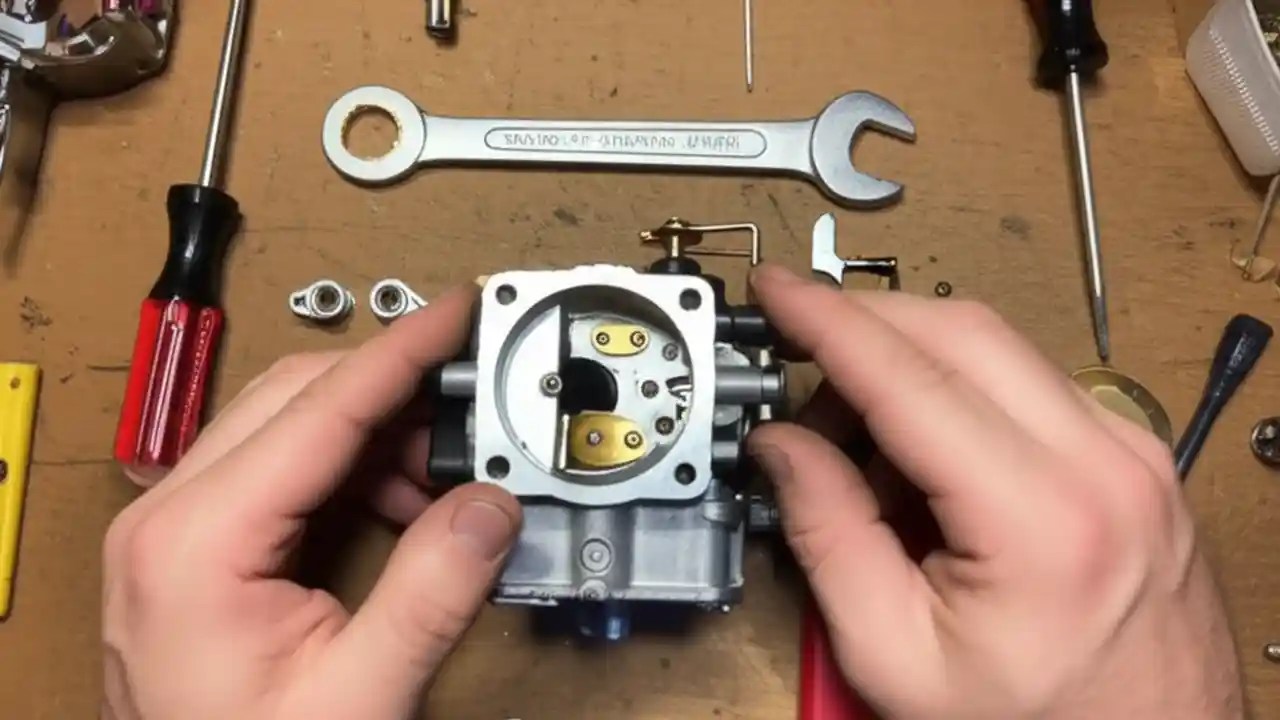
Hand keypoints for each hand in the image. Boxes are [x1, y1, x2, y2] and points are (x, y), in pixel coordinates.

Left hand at [102, 286, 521, 719]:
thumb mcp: (358, 695)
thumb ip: (432, 592)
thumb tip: (490, 504)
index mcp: (193, 542)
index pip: (317, 409)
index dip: (400, 353)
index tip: (457, 313)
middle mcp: (167, 518)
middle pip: (295, 399)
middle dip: (394, 392)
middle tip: (472, 401)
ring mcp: (174, 530)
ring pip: (287, 426)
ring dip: (374, 434)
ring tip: (444, 474)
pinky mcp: (193, 548)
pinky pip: (279, 470)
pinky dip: (348, 471)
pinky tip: (400, 504)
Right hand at [747, 265, 1242, 719]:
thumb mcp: (897, 656)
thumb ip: (828, 537)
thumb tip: (784, 446)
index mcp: (1044, 518)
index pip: (911, 377)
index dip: (829, 321)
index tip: (778, 290)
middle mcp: (1105, 462)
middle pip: (960, 331)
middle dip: (865, 327)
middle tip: (799, 367)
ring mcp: (1129, 449)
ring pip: (995, 347)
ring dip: (909, 365)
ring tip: (859, 446)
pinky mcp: (1132, 452)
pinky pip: (1027, 383)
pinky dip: (958, 394)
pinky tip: (923, 460)